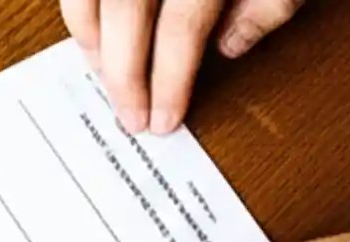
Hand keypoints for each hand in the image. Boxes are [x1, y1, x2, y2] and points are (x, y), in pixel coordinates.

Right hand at [61, 0, 304, 133]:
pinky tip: (94, 36)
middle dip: (123, 77)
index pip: (180, 28)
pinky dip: (80, 12)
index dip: (170, 81)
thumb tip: (231, 46)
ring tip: (107, 81)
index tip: (165, 122)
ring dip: (92, 44)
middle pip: (125, 16)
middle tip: (131, 120)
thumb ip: (269, 4)